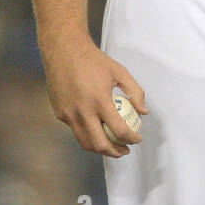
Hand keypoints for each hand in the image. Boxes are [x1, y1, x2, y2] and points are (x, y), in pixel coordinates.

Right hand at [43, 33, 148, 157]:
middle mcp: (82, 111)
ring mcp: (68, 115)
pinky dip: (88, 134)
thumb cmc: (94, 61)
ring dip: (100, 149)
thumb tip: (144, 111)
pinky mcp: (60, 114)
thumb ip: (135, 92)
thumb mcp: (120, 72)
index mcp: (100, 101)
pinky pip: (75, 130)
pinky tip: (97, 130)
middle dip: (115, 152)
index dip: (131, 139)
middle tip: (125, 150)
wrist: (64, 52)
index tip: (137, 139)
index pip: (119, 130)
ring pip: (84, 142)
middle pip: (100, 144)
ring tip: (112, 146)